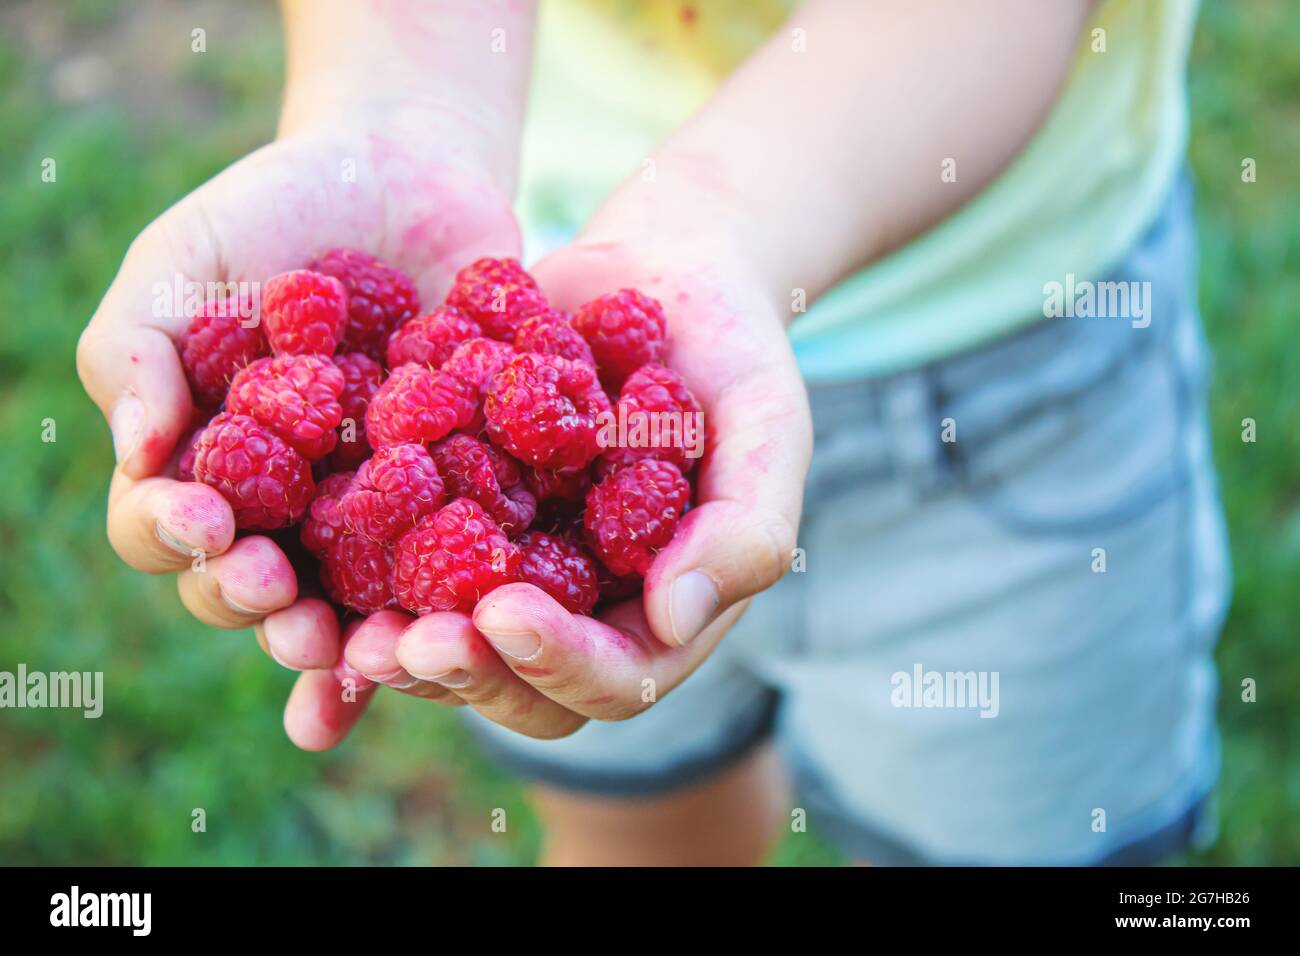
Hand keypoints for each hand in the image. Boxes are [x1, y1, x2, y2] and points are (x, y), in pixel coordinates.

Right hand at [76, 106, 523, 748]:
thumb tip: (137, 457)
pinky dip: (454, 602)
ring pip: (352, 598)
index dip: (172, 536)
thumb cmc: (274, 212)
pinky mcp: (460, 497)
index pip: (163, 525)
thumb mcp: (182, 262)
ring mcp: (373, 509)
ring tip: (361, 646)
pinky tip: (455, 628)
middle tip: (280, 600)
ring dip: (352, 637)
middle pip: (254, 586)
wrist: (407, 172)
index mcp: (203, 462)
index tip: (202, 519)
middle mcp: (285, 505)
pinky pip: (456, 561)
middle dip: (260, 604)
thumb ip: (138, 350)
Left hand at [333, 231, 812, 740]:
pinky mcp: (450, 508)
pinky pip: (396, 553)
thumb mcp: (767, 430)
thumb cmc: (734, 354)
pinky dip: (352, 567)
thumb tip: (674, 619)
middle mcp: (577, 604)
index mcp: (657, 611)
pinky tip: (302, 551)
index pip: (616, 677)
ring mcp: (510, 560)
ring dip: (394, 642)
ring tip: (341, 628)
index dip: (562, 663)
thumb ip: (746, 529)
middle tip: (401, 643)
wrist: (662, 274)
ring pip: (446, 632)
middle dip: (461, 669)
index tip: (507, 614)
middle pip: (516, 678)